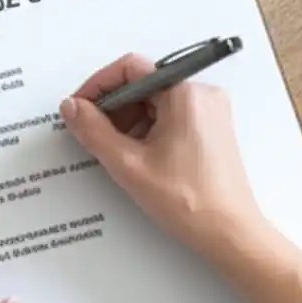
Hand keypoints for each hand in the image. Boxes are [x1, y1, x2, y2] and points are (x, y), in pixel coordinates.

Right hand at [58, 53, 265, 257]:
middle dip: (113, 108)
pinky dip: (148, 130)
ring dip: (129, 121)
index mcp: (185, 94)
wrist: (229, 234)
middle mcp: (202, 95)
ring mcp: (209, 112)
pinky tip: (137, 157)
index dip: (98, 85)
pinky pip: (170, 116)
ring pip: (155, 102)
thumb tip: (72, 107)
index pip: (131, 68)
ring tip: (117, 152)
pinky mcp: (210, 129)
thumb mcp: (129, 164)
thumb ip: (94, 130)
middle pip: (142, 85)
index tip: (80, 106)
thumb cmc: (190, 202)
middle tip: (92, 134)